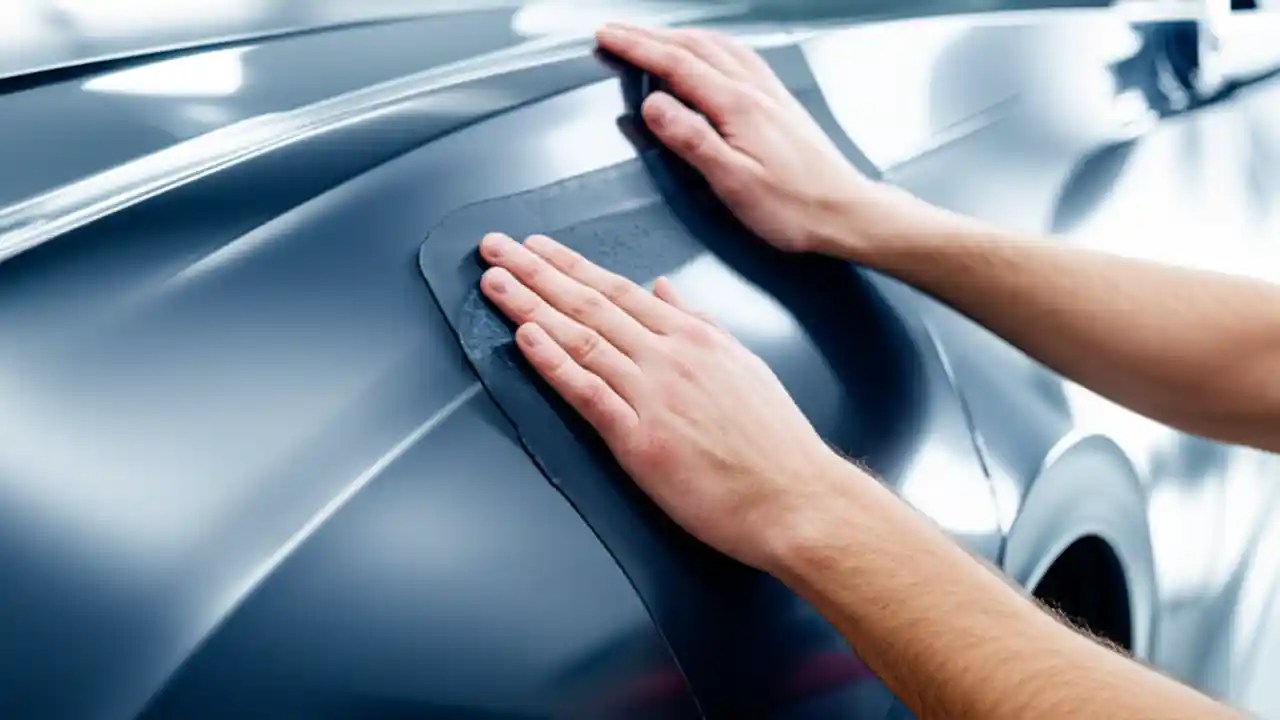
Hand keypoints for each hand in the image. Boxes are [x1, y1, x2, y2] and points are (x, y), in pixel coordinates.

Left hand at [477, 232, 862, 570]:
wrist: (796, 497)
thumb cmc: (774, 440)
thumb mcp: (741, 364)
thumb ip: (698, 322)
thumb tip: (663, 286)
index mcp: (692, 337)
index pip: (619, 289)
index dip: (572, 265)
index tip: (537, 247)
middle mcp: (669, 357)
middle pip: (590, 304)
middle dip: (536, 272)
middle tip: (494, 247)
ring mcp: (653, 397)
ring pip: (581, 339)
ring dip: (531, 306)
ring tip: (494, 282)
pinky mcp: (641, 441)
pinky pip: (588, 394)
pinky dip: (553, 363)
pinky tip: (523, 338)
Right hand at [596, 23, 885, 255]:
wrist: (847, 212)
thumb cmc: (793, 207)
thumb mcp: (732, 181)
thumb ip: (691, 139)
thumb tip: (652, 105)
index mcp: (737, 105)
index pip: (675, 64)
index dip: (635, 48)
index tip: (605, 37)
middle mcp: (754, 90)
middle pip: (694, 47)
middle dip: (649, 36)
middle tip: (615, 32)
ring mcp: (769, 93)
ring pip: (717, 47)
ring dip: (679, 36)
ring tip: (651, 37)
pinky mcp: (780, 103)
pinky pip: (739, 58)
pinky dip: (711, 46)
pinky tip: (710, 53)